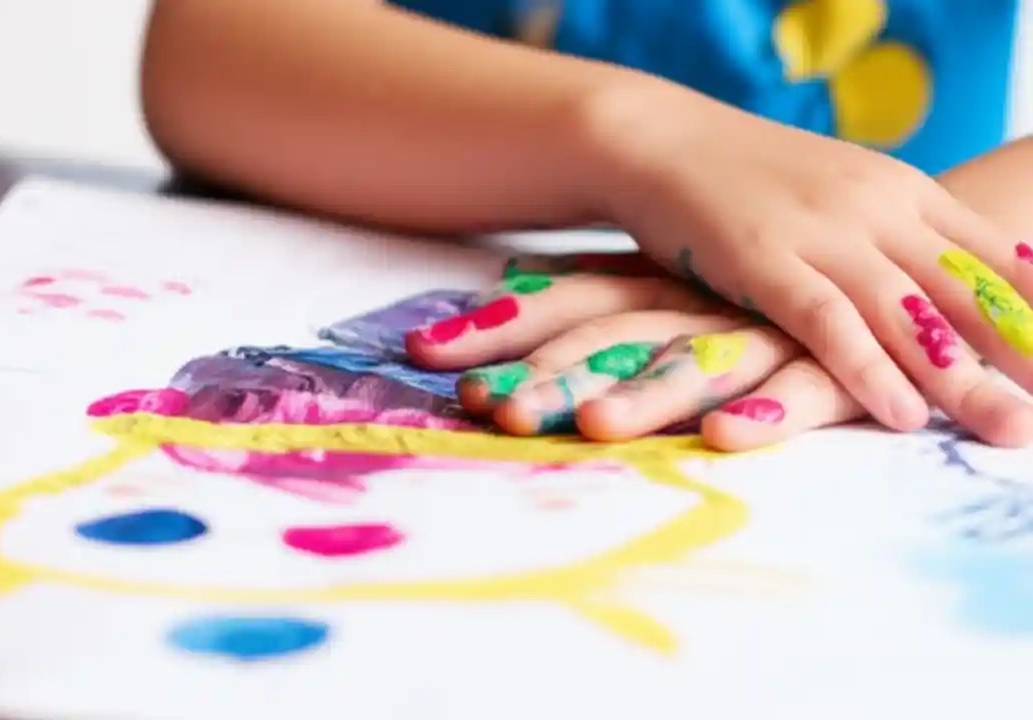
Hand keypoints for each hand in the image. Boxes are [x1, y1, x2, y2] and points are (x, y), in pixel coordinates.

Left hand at [406, 255, 867, 449]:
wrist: (884, 265)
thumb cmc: (750, 293)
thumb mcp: (669, 292)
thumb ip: (597, 304)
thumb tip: (502, 300)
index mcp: (652, 284)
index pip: (560, 301)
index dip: (495, 328)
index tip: (422, 352)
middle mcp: (695, 302)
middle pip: (611, 339)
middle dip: (549, 374)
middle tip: (491, 411)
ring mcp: (761, 329)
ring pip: (694, 363)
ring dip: (641, 395)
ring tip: (591, 425)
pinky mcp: (833, 361)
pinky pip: (802, 386)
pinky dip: (766, 412)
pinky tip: (725, 437)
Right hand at [586, 86, 1032, 446]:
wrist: (660, 139)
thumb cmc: (744, 178)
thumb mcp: (833, 195)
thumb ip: (886, 238)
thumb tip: (936, 294)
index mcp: (901, 190)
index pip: (993, 253)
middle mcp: (875, 207)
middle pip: (965, 289)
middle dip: (1018, 350)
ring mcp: (819, 232)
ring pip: (907, 311)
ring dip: (962, 375)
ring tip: (1006, 426)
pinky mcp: (762, 259)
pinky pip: (826, 321)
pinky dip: (868, 368)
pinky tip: (904, 413)